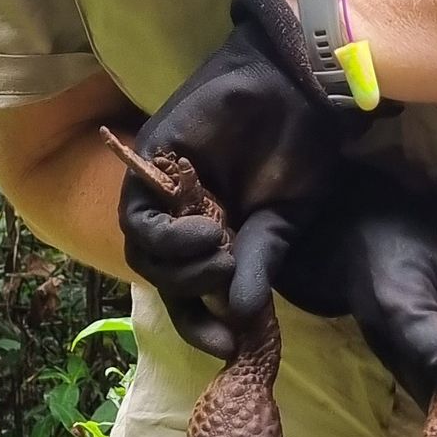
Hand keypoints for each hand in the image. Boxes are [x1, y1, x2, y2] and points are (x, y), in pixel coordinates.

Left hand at [122, 0, 370, 355]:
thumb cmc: (298, 152)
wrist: (294, 90)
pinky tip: (204, 231)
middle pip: (162, 277)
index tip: (226, 346)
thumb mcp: (282, 223)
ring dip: (181, 267)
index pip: (190, 294)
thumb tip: (241, 318)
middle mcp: (182, 219)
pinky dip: (167, 238)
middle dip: (193, 293)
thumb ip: (257, 267)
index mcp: (214, 236)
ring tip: (220, 249)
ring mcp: (163, 193)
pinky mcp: (150, 166)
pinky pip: (139, 221)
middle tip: (229, 275)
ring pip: (145, 254)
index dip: (200, 325)